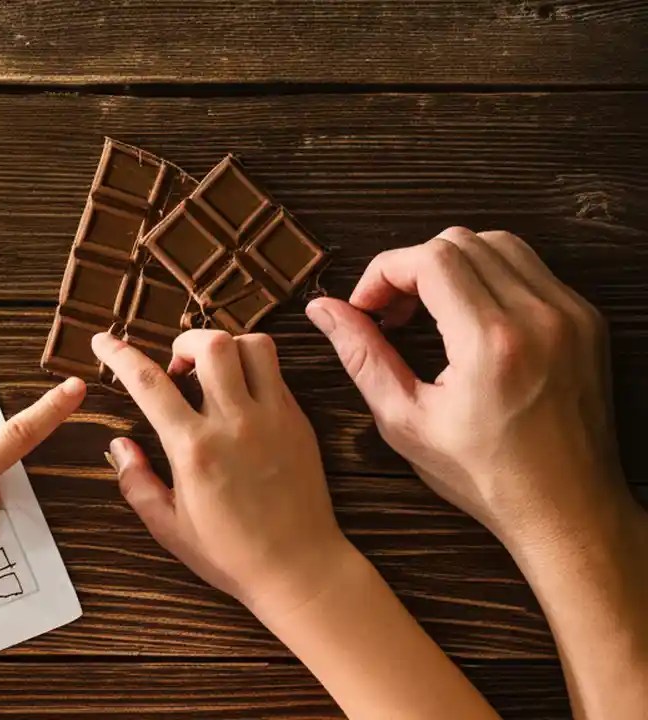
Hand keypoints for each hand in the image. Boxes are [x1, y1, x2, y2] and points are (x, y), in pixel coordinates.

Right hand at [93, 330, 352, 616]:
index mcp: (195, 449)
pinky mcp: (298, 421)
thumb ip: (137, 481)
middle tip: (176, 369)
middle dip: (185, 342)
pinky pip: (276, 372)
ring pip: (254, 345)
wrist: (299, 568)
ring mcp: (273, 418)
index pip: (149, 382)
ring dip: (226, 347)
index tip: (104, 340)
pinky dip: (252, 369)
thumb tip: (119, 444)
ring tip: (212, 374)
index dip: (120, 353)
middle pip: (212, 343)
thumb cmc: (230, 553)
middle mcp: (235, 423)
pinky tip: (238, 397)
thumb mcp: (168, 527)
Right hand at [306, 227, 631, 548]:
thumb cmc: (486, 477)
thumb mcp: (405, 421)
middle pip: (460, 242)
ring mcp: (571, 314)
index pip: (430, 258)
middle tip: (393, 313)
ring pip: (498, 244)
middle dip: (413, 267)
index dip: (384, 272)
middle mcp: (539, 317)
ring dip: (452, 266)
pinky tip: (469, 321)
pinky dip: (490, 279)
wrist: (567, 509)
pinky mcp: (587, 320)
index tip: (367, 306)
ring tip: (429, 311)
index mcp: (491, 342)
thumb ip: (361, 356)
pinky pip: (531, 269)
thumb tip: (323, 309)